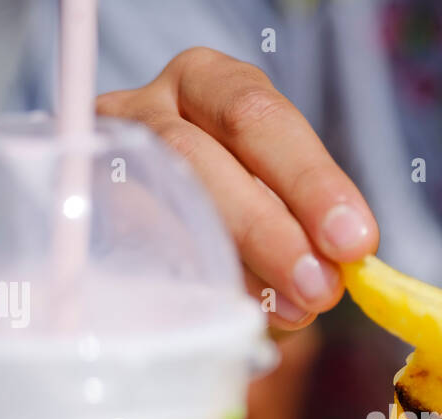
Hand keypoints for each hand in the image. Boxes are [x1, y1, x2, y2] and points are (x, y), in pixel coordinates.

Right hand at [97, 47, 378, 327]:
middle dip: (269, 231)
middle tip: (320, 289)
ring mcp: (107, 160)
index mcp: (210, 82)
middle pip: (199, 158)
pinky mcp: (86, 212)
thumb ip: (304, 219)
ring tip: (294, 310)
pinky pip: (134, 251)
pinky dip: (193, 284)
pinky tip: (235, 312)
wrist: (163, 206)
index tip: (354, 241)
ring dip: (237, 267)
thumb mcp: (277, 186)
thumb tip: (330, 278)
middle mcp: (149, 106)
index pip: (258, 117)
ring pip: (163, 206)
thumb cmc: (239, 195)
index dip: (310, 180)